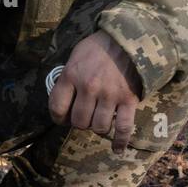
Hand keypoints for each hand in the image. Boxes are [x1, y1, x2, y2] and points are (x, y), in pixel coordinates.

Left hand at [48, 31, 143, 151]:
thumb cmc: (100, 46)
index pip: (57, 108)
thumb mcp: (76, 55)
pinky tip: (118, 150)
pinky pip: (124, 127)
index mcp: (71, 75)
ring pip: (98, 127)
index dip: (58, 118)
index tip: (63, 118)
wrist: (130, 36)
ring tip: (100, 120)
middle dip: (80, 123)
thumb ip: (68, 77)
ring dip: (98, 127)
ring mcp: (110, 95)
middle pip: (78, 122)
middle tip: (85, 116)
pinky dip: (120, 141)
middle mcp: (89, 87)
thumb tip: (65, 98)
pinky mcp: (128, 99)